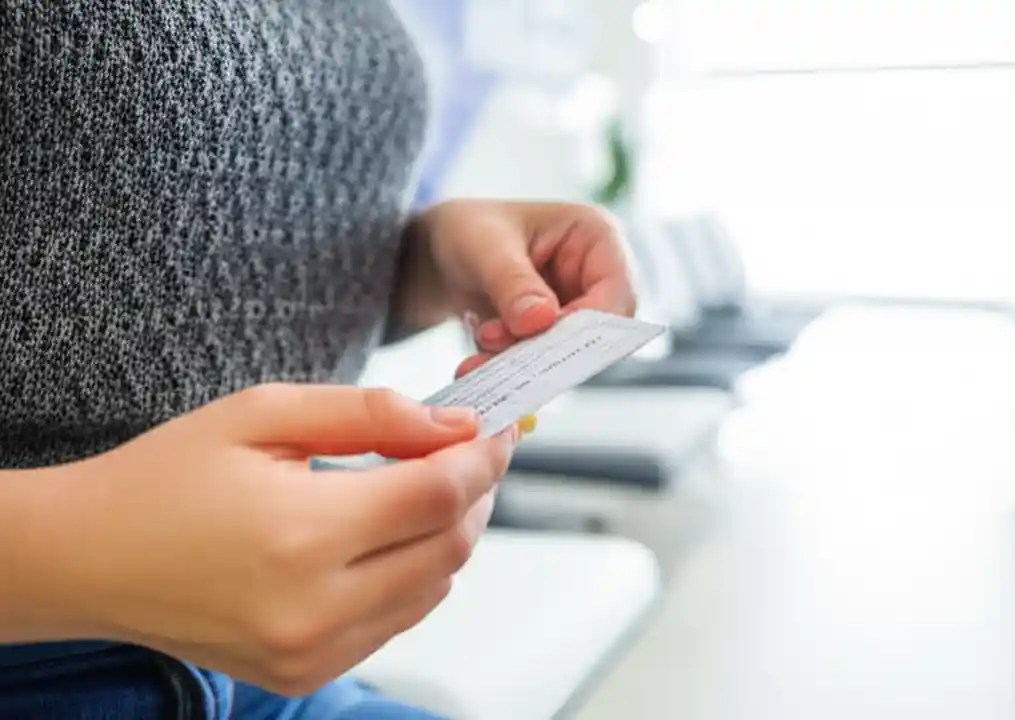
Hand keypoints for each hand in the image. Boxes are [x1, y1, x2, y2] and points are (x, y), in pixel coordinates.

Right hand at [0, 385, 514, 695]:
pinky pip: (398, 620)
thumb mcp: (262, 414)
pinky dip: (417, 574)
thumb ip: (368, 414)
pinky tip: (394, 534)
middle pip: (451, 548)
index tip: (496, 425)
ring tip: (433, 484)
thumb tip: (453, 425)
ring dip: (452, 534)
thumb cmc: (166, 477)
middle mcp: (313, 607)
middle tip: (473, 450)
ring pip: (435, 588)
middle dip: (477, 493)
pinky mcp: (306, 673)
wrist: (90, 558)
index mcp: (300, 534)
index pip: (439, 496)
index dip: (482, 456)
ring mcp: (312, 651)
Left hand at [393, 200, 637, 364]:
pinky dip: (509, 367)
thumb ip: (512, 283)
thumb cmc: (468, 229)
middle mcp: (594, 275)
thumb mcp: (484, 247)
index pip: (618, 292)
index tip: (539, 335)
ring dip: (522, 364)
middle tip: (501, 353)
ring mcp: (574, 308)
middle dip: (547, 349)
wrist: (437, 254)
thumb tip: (540, 321)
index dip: (589, 324)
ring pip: (567, 355)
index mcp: (597, 236)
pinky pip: (542, 364)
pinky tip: (475, 364)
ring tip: (477, 360)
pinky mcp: (551, 336)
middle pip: (598, 331)